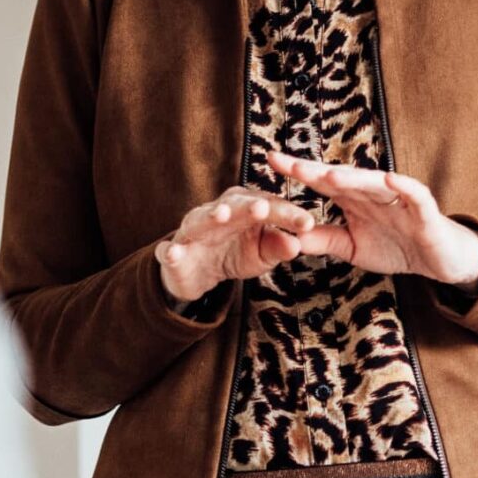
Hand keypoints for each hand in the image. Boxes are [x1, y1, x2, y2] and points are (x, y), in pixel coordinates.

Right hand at [155, 187, 321, 305]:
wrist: (198, 272)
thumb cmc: (235, 253)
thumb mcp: (261, 254)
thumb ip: (277, 247)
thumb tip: (297, 243)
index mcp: (244, 208)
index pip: (269, 207)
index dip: (288, 215)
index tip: (308, 224)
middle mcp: (218, 211)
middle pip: (235, 206)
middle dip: (248, 206)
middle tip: (263, 208)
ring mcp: (192, 230)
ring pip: (200, 220)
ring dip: (210, 216)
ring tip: (221, 215)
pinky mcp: (173, 250)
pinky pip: (170, 249)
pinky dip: (170, 251)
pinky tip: (173, 253)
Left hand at [265, 153, 477, 288]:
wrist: (438, 260)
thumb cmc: (395, 246)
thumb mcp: (351, 247)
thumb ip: (322, 239)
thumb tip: (285, 235)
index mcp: (353, 199)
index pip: (321, 181)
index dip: (297, 171)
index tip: (270, 160)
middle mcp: (373, 192)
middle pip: (342, 177)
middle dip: (316, 171)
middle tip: (289, 164)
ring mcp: (398, 198)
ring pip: (372, 183)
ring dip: (352, 178)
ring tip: (329, 175)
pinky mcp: (424, 209)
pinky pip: (413, 193)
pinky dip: (402, 185)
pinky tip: (389, 179)